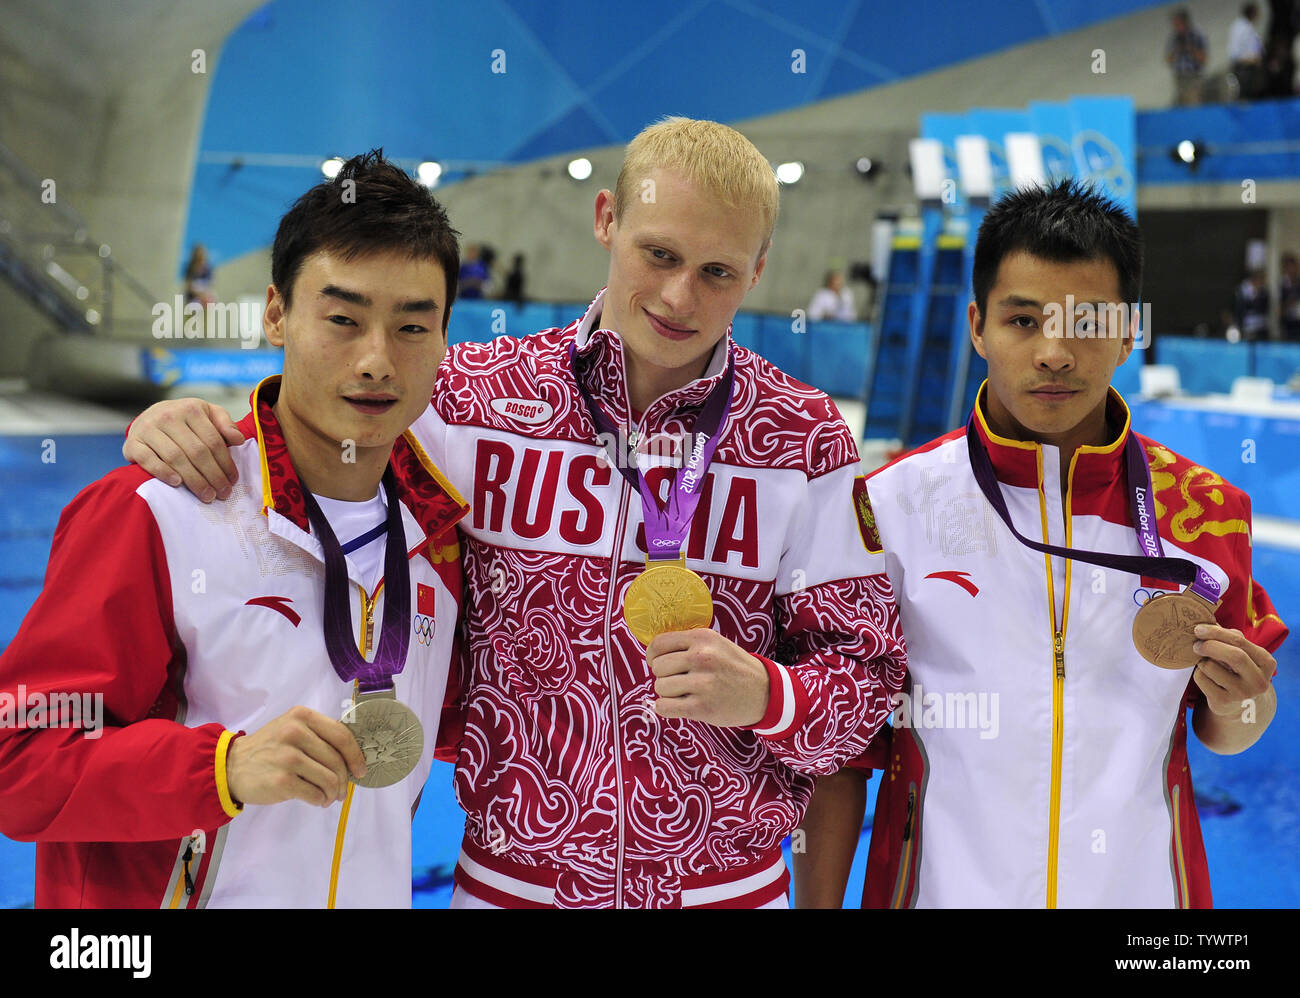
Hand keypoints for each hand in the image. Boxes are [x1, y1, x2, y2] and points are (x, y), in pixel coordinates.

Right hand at [123, 398, 242, 501]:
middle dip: (213, 476)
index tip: (233, 481)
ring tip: (206, 495)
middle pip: (197, 452)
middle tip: (222, 494)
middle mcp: (168, 416)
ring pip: (176, 458)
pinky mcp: (132, 443)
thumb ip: (225, 423)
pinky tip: (177, 483)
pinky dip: (163, 472)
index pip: (213, 441)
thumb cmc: (184, 419)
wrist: (148, 417)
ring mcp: (148, 429)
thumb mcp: (208, 413)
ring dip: (194, 480)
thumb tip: (238, 439)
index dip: (225, 463)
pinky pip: (148, 460)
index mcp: (191, 409)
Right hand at [225, 706, 367, 806]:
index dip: (356, 755)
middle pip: (337, 760)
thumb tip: (352, 756)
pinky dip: (320, 800)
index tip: (360, 769)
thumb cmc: (268, 748)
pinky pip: (315, 794)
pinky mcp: (281, 781)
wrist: (231, 766)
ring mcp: (287, 757)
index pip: (341, 735)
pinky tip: (317, 800)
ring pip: (329, 779)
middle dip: (344, 780)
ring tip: (329, 797)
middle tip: (342, 790)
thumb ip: (318, 735)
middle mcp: (294, 733)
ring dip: (333, 793)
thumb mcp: (291, 728)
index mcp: (301, 716)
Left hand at [648, 628, 769, 726]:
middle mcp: (702, 657)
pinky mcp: (702, 708)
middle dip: (664, 675)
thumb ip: (688, 644)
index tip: (658, 663)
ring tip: (686, 693)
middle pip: (658, 667)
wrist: (765, 693)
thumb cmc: (734, 668)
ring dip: (668, 693)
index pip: (658, 644)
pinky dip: (666, 708)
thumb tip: (653, 653)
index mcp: (702, 638)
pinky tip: (679, 705)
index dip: (653, 656)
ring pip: (660, 688)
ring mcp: (703, 683)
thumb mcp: (716, 644)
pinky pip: (664, 707)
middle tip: (679, 680)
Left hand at [1191, 623, 1274, 716]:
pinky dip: (1198, 673)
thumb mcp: (1242, 653)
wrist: (1239, 703)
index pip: (1240, 641)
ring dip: (1201, 661)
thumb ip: (1230, 638)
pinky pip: (1202, 680)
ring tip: (1205, 663)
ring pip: (1212, 667)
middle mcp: (1259, 680)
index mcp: (1266, 662)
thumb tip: (1207, 623)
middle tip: (1195, 644)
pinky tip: (1205, 677)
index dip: (1216, 633)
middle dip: (1210, 645)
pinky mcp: (1225, 702)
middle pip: (1233, 656)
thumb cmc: (1237, 670)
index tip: (1198, 629)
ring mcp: (1243, 693)